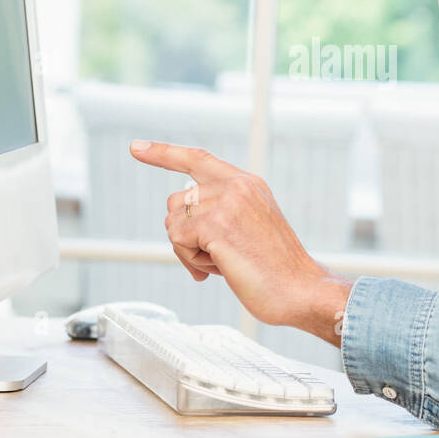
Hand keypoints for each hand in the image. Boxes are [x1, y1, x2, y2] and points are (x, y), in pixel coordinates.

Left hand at [128, 140, 353, 345]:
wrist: (301, 289)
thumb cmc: (277, 269)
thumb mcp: (250, 226)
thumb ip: (220, 212)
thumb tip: (179, 224)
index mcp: (247, 183)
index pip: (197, 158)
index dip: (164, 153)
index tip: (137, 148)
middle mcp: (237, 186)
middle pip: (176, 202)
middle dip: (185, 234)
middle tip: (214, 257)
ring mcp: (226, 202)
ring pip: (173, 222)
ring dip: (189, 250)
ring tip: (222, 262)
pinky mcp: (216, 224)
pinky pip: (177, 240)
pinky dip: (190, 260)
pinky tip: (218, 268)